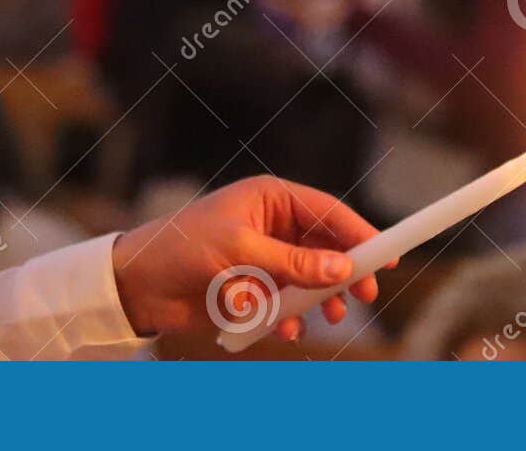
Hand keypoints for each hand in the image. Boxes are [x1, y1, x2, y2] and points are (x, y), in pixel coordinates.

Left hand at [110, 175, 388, 340]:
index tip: (386, 255)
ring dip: (320, 298)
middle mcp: (272, 224)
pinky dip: (293, 314)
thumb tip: (342, 268)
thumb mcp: (240, 252)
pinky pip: (289, 300)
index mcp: (270, 198)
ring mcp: (266, 256)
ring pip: (310, 277)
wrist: (139, 283)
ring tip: (329, 317)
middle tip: (364, 295)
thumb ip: (293, 262)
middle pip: (326, 245)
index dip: (359, 232)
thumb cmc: (182, 248)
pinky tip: (289, 327)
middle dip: (345, 271)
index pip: (327, 211)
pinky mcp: (256, 286)